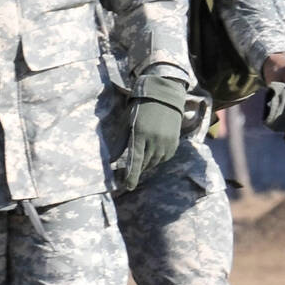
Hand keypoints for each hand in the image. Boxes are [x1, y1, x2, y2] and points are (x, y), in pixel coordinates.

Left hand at [122, 75, 186, 190]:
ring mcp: (166, 143)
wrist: (164, 96)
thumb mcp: (126, 122)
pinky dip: (156, 158)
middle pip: (144, 164)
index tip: (127, 187)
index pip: (135, 160)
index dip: (131, 176)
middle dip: (136, 168)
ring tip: (142, 152)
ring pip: (153, 163)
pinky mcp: (174, 144)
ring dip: (146, 163)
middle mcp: (154, 141)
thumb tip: (111, 161)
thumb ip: (120, 142)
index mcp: (140, 134)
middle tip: (129, 168)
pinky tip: (153, 149)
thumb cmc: (139, 109)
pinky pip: (163, 158)